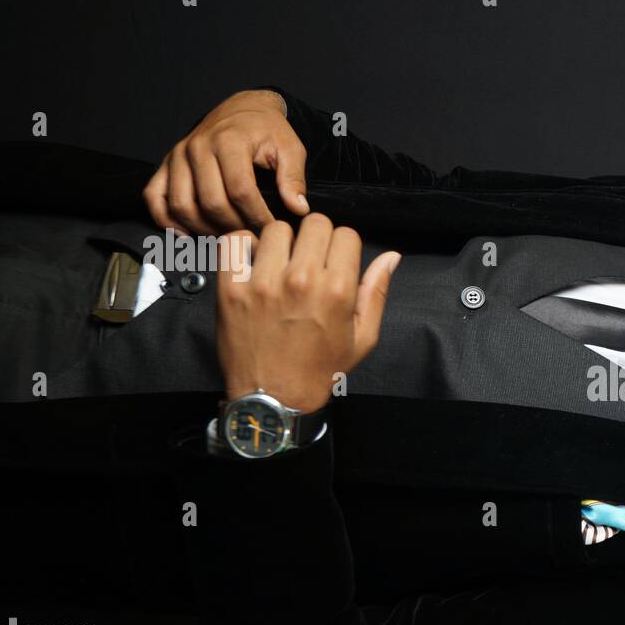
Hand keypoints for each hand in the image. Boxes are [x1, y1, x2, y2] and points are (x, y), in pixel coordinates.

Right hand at [145, 89, 309, 235]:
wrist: (242, 109)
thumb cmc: (267, 130)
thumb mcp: (290, 148)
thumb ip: (293, 178)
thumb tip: (298, 208)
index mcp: (229, 141)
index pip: (241, 191)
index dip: (257, 217)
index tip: (272, 229)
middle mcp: (197, 147)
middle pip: (211, 202)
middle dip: (234, 227)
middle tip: (253, 237)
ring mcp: (178, 156)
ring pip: (181, 205)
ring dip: (204, 229)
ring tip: (228, 237)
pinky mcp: (167, 165)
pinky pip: (155, 197)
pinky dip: (166, 220)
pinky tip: (187, 234)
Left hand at [216, 215, 400, 413]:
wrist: (274, 401)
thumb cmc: (319, 371)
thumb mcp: (362, 339)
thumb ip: (375, 293)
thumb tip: (391, 257)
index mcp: (338, 290)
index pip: (346, 234)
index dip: (343, 246)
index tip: (335, 261)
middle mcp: (302, 280)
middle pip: (315, 224)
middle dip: (317, 239)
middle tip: (310, 260)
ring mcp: (264, 282)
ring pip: (277, 228)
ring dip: (282, 242)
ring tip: (281, 264)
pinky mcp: (232, 289)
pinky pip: (234, 242)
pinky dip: (243, 246)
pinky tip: (253, 263)